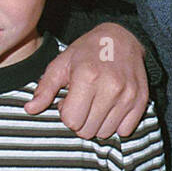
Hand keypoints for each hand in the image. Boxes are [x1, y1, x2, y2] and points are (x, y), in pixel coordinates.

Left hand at [26, 23, 148, 138]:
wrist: (121, 37)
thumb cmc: (87, 51)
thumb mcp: (62, 63)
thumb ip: (45, 88)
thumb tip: (30, 110)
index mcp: (87, 77)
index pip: (71, 120)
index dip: (66, 113)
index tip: (68, 100)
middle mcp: (110, 86)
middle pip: (87, 130)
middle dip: (81, 120)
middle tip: (83, 102)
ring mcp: (128, 94)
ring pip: (105, 133)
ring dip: (97, 123)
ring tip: (96, 103)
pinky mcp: (141, 100)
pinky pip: (125, 131)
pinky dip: (116, 124)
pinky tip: (111, 107)